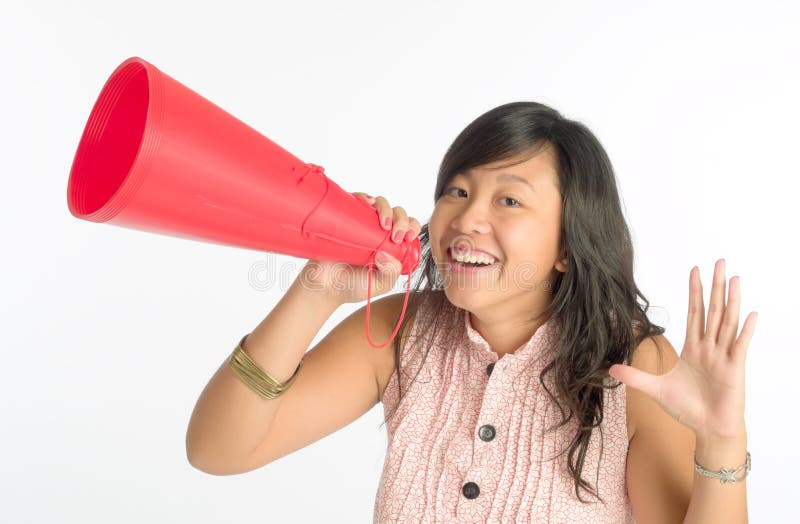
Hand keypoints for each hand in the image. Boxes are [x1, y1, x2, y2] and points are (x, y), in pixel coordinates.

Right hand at [299, 193, 422, 304]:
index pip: (407, 227)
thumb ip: (390, 273)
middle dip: (402, 220)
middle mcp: (378, 230)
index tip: (409, 236)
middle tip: (396, 236)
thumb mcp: (380, 284)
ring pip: (380, 203)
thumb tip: (385, 254)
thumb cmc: (353, 285)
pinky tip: (369, 203)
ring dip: (387, 209)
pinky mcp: (345, 216)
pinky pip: (357, 199)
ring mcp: (362, 221)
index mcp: (391, 244)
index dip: (412, 226)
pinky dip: (365, 197)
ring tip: (384, 225)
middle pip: (397, 213)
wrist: (324, 285)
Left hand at [608, 259, 757, 439]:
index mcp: (694, 348)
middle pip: (713, 310)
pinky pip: (741, 345)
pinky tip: (751, 313)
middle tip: (718, 262)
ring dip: (731, 300)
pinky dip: (746, 330)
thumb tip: (612, 368)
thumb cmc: (688, 409)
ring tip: (733, 278)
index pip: (694, 313)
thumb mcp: (656, 389)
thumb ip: (636, 376)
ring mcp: (724, 356)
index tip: (694, 270)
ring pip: (728, 322)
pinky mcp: (735, 369)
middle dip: (714, 286)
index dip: (694, 292)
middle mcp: (710, 348)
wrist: (707, 430)